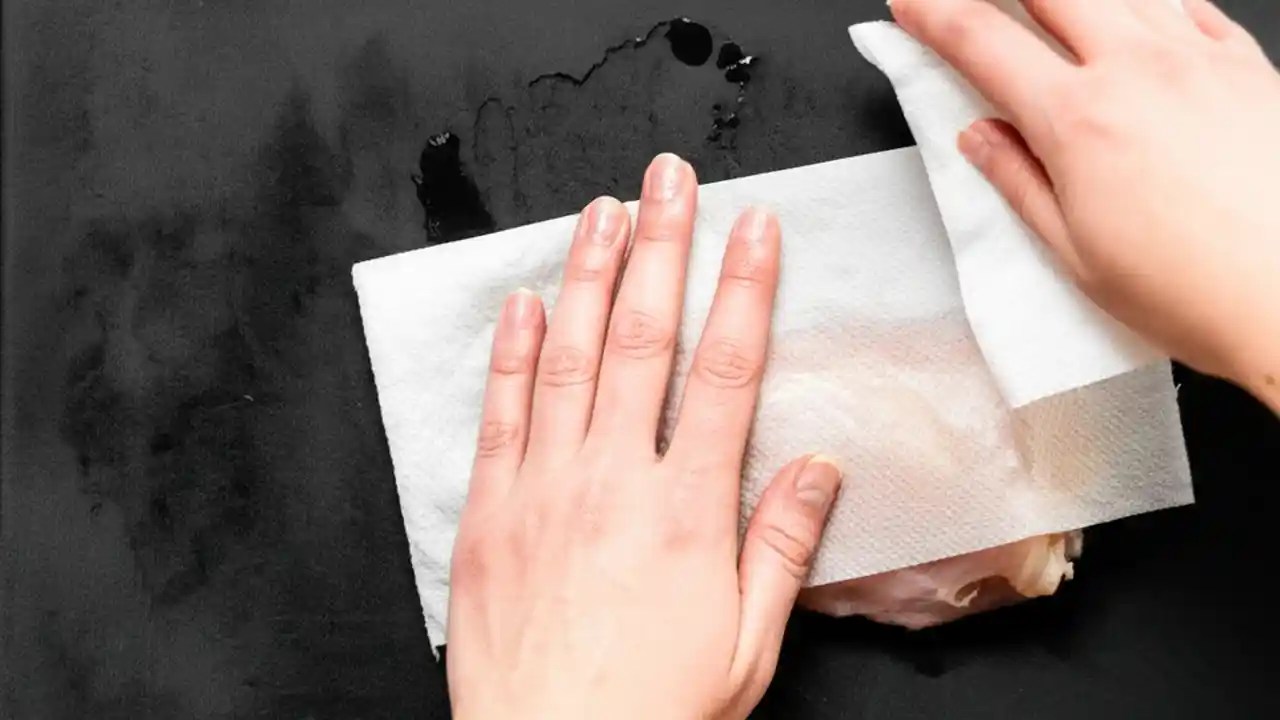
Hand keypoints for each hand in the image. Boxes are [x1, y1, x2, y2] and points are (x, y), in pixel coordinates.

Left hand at [446, 153, 841, 719]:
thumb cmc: (653, 712)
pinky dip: (510, 353)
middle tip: (669, 180)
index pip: (726, 373)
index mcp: (687, 512)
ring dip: (586, 275)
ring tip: (601, 211)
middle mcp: (613, 482)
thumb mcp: (747, 645)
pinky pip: (499, 415)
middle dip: (660, 248)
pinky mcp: (488, 513)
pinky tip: (523, 303)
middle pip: (642, 339)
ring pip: (567, 358)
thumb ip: (780, 547)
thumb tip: (819, 467)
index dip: (744, 290)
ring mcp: (543, 491)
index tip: (754, 230)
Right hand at [892, 0, 1279, 408]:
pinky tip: (1137, 15)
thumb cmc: (1195, 290)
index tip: (909, 4)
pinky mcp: (1247, 66)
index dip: (933, 14)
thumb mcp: (1075, 254)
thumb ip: (1018, 182)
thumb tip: (979, 139)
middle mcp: (1136, 71)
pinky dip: (1149, 1)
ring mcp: (1197, 60)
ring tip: (1055, 14)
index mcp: (1078, 122)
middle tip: (982, 10)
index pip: (981, 42)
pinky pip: (1190, 3)